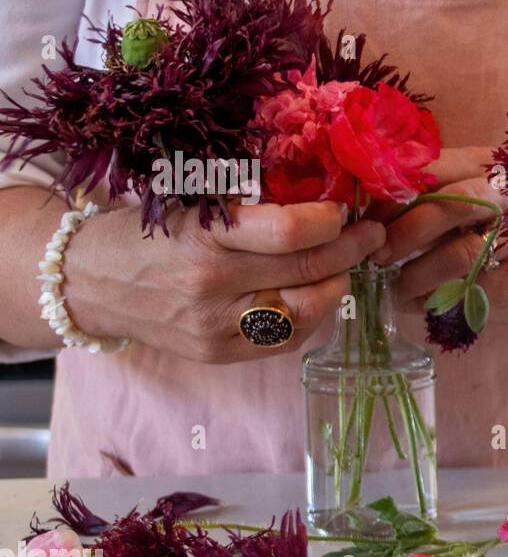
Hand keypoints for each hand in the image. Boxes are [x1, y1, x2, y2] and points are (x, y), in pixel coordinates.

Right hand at [64, 201, 384, 362]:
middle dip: (350, 251)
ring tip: (344, 268)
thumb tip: (321, 202)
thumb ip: (248, 207)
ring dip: (336, 287)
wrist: (88, 282)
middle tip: (370, 236)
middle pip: (305, 270)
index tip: (345, 211)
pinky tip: (315, 297)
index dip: (329, 222)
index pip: (287, 232)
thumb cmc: (146, 233)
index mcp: (202, 234)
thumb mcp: (189, 204)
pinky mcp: (218, 354)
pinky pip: (285, 340)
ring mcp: (215, 325)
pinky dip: (310, 317)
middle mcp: (211, 284)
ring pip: (305, 311)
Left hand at [371, 147, 507, 323]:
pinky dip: (432, 300)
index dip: (391, 194)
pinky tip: (416, 303)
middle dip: (400, 233)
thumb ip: (439, 191)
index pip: (431, 170)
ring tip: (393, 287)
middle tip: (376, 255)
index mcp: (489, 165)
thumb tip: (373, 214)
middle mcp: (506, 196)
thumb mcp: (483, 188)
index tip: (366, 216)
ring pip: (454, 253)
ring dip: (413, 274)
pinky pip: (467, 291)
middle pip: (443, 206)